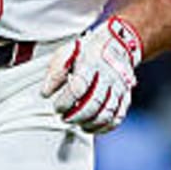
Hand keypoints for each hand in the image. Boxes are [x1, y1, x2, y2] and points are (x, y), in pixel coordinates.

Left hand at [41, 16, 142, 133]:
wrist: (117, 42)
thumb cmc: (87, 50)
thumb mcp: (67, 53)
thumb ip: (55, 73)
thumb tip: (45, 93)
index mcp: (91, 62)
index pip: (78, 87)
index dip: (66, 101)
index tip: (57, 107)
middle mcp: (108, 75)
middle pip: (94, 102)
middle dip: (76, 116)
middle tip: (65, 118)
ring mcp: (119, 86)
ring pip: (107, 112)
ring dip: (90, 123)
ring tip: (77, 124)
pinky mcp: (125, 95)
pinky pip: (118, 116)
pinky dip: (105, 127)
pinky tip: (92, 127)